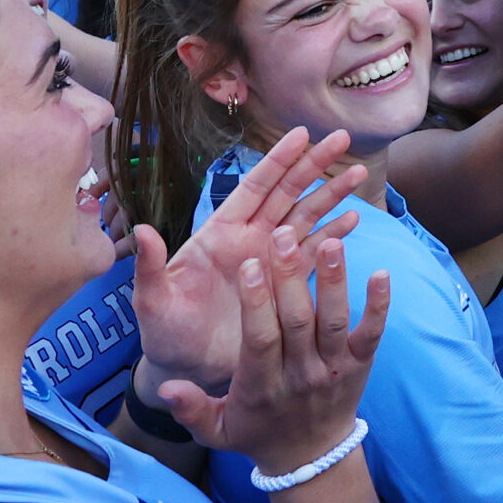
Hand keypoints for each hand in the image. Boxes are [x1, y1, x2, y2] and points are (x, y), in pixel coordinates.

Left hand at [132, 129, 368, 392]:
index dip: (278, 161)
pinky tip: (353, 220)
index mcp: (219, 234)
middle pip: (287, 194)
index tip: (303, 134)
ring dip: (332, 195)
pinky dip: (334, 236)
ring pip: (306, 218)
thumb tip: (143, 230)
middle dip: (314, 165)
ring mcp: (270, 261)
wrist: (188, 368)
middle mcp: (248, 240)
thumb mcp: (153, 300)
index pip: (254, 188)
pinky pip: (313, 255)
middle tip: (343, 138)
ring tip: (359, 173)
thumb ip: (151, 266)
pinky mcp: (286, 286)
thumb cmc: (165, 332)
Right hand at [157, 225, 389, 476]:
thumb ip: (191, 409)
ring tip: (332, 243)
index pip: (259, 339)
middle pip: (297, 322)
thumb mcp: (216, 429)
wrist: (309, 457)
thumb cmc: (256, 433)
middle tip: (284, 236)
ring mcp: (334, 368)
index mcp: (261, 385)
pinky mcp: (360, 363)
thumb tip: (167, 389)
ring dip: (333, 282)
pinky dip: (378, 305)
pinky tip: (382, 273)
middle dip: (290, 279)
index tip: (249, 266)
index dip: (255, 302)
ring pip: (333, 322)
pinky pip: (372, 333)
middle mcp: (300, 374)